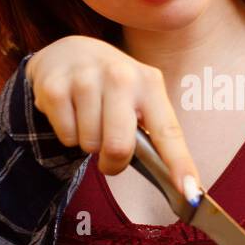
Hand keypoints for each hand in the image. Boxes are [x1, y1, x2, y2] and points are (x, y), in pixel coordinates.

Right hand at [26, 35, 200, 196]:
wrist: (68, 52)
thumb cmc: (111, 86)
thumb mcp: (137, 96)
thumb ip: (151, 131)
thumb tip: (174, 181)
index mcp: (149, 83)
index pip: (168, 132)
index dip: (180, 164)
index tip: (190, 192)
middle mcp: (120, 76)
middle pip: (119, 147)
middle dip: (113, 162)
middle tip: (109, 153)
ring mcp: (85, 79)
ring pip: (90, 144)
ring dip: (88, 143)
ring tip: (88, 118)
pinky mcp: (55, 87)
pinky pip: (66, 137)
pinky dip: (67, 134)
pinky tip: (71, 111)